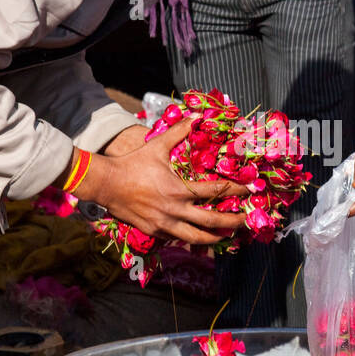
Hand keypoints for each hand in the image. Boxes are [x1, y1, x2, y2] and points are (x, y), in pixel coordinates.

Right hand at [77, 118, 248, 244]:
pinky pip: (178, 238)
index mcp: (179, 189)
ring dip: (215, 238)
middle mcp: (175, 210)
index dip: (235, 189)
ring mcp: (165, 224)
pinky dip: (192, 239)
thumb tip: (196, 117)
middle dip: (232, 222)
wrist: (106, 184)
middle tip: (246, 221)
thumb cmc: (132, 164)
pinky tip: (201, 237)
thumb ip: (178, 133)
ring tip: (227, 236)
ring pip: (196, 237)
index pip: (215, 190)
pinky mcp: (155, 232)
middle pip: (211, 221)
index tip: (249, 190)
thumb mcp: (156, 146)